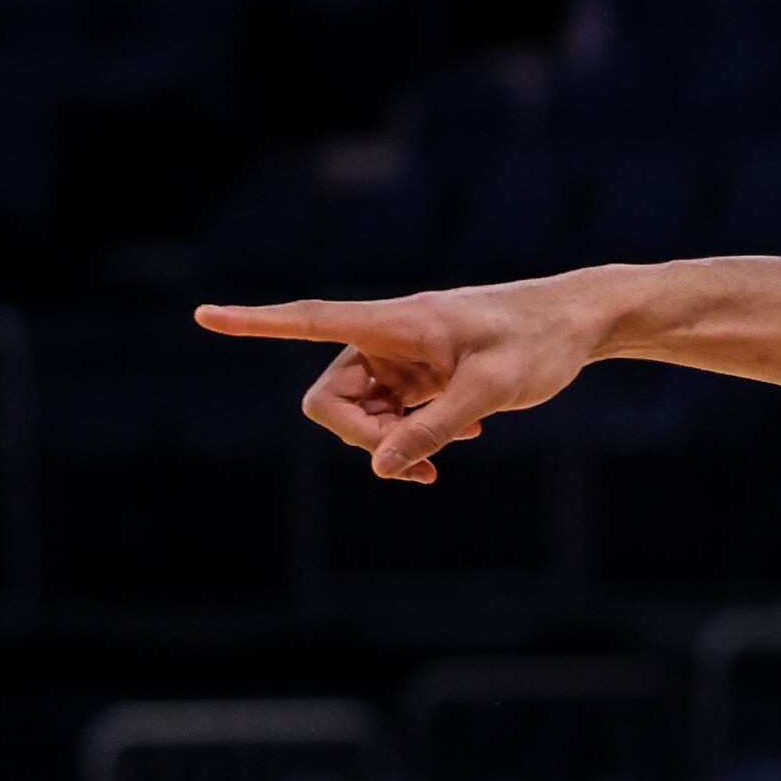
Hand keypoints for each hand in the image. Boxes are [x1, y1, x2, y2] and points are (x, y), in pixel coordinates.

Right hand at [193, 284, 602, 482]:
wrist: (577, 324)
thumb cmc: (539, 343)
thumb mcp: (495, 389)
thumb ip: (436, 428)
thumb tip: (380, 467)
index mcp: (396, 322)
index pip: (311, 320)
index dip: (256, 322)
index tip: (203, 313)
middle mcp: (387, 338)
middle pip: (330, 397)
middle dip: (361, 438)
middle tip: (417, 464)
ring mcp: (400, 359)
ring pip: (358, 413)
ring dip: (387, 444)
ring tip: (440, 461)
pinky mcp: (418, 376)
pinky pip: (387, 417)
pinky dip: (409, 438)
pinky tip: (457, 443)